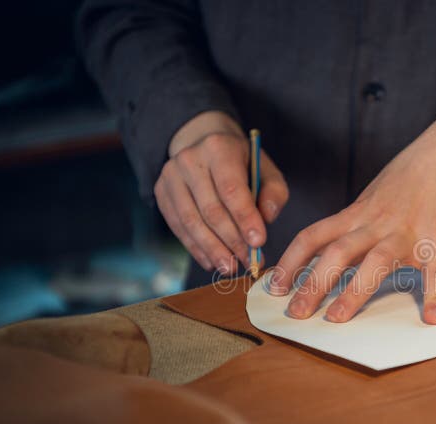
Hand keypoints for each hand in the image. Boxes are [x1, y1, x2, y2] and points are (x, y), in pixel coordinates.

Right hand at [155, 111, 288, 273]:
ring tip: (230, 268)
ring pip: (191, 221)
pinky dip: (196, 248)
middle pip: (211, 209)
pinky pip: (178, 227)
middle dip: (232, 241)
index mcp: (218, 148)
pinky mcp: (162, 193)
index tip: (258, 243)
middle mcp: (189, 160)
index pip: (231, 189)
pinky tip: (212, 262)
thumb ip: (274, 193)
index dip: (244, 218)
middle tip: (249, 262)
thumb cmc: (241, 163)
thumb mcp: (265, 170)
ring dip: (212, 249)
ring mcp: (171, 177)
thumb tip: (267, 218)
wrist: (203, 144)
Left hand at [269, 104, 435, 324]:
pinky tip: (433, 317)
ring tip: (337, 318)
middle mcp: (377, 223)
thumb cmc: (416, 172)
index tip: (274, 285)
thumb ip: (359, 219)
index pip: (314, 236)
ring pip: (375, 263)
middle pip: (336, 254)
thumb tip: (337, 244)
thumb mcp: (377, 192)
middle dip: (312, 285)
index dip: (290, 262)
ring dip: (353, 292)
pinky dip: (435, 295)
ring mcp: (408, 232)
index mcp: (359, 213)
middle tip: (296, 313)